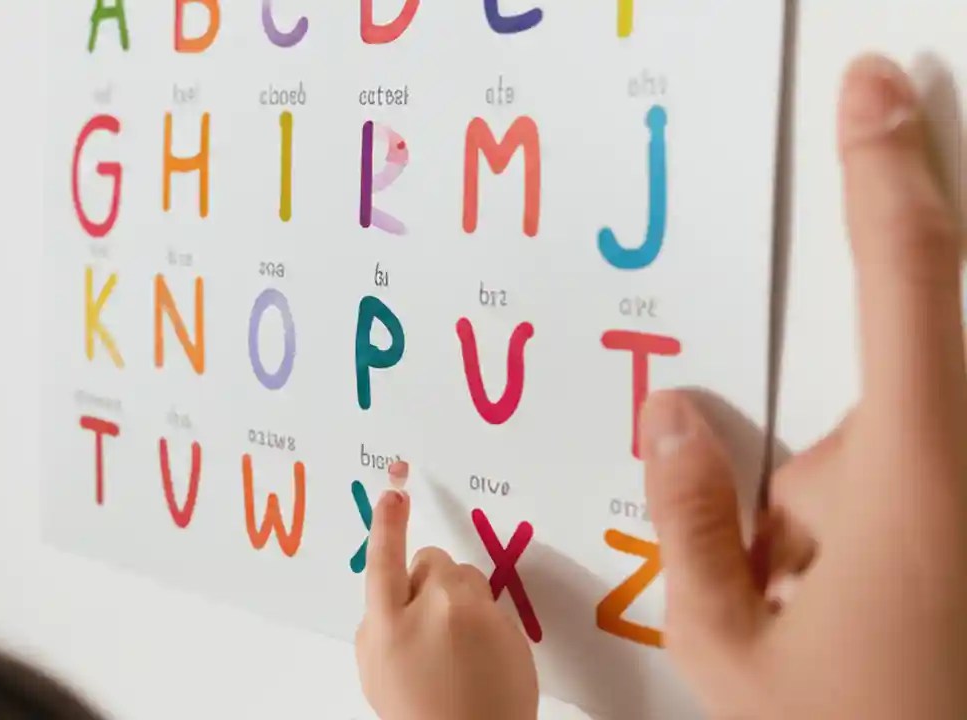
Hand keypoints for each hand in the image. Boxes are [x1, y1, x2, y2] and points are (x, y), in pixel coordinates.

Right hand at [355, 463, 538, 719]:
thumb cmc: (415, 712)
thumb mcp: (375, 670)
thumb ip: (378, 624)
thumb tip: (395, 595)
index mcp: (390, 624)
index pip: (383, 561)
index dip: (387, 525)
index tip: (395, 495)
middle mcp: (435, 611)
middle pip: (433, 561)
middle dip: (428, 579)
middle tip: (428, 618)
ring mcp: (479, 617)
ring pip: (466, 577)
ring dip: (458, 596)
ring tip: (456, 641)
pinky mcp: (510, 628)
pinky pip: (490, 604)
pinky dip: (482, 620)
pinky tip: (479, 656)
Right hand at [640, 55, 966, 718]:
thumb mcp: (729, 648)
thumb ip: (688, 519)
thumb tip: (670, 418)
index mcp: (921, 480)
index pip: (908, 280)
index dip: (885, 171)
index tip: (873, 91)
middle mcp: (966, 469)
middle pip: (865, 413)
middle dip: (805, 490)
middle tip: (785, 587)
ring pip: (883, 464)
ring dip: (834, 526)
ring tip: (824, 627)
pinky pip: (912, 489)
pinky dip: (872, 541)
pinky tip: (861, 621)